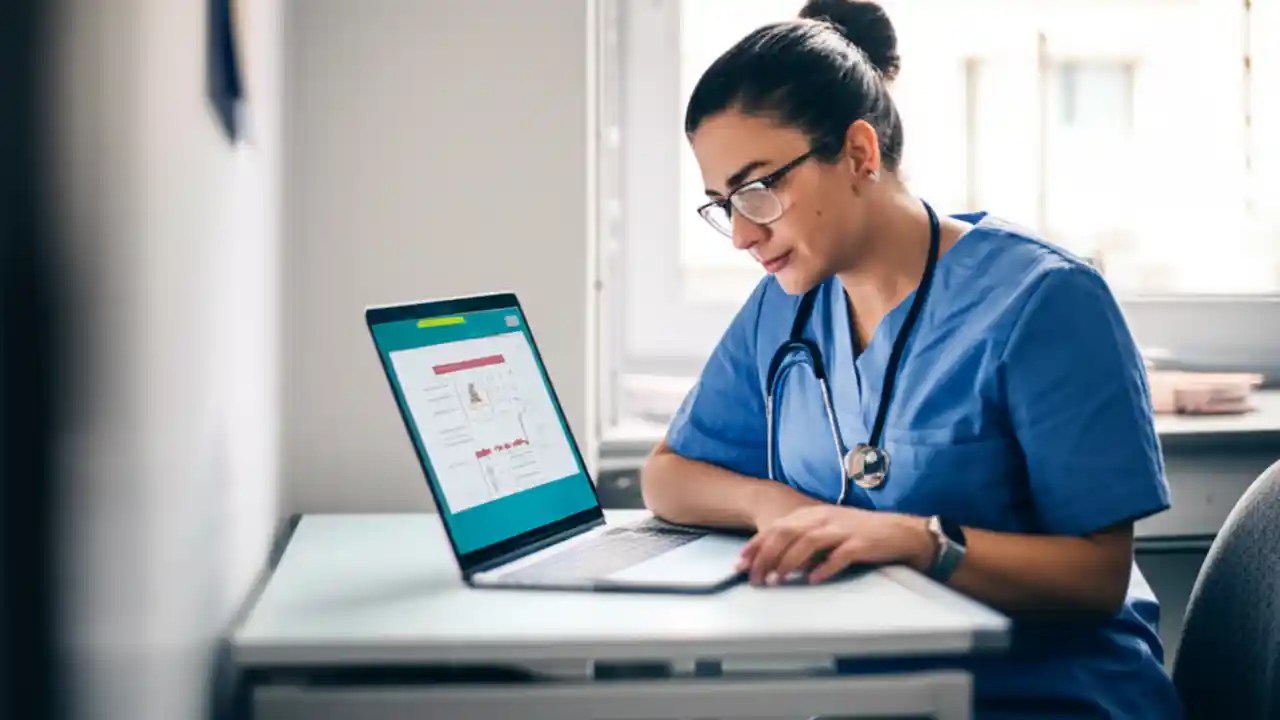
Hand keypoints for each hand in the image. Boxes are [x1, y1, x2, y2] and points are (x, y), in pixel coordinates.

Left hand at [737, 505, 935, 585]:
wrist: (901, 532)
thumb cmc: (860, 534)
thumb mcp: (826, 532)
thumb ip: (801, 542)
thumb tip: (774, 562)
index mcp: (813, 514)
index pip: (777, 528)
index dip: (756, 545)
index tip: (740, 563)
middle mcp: (824, 518)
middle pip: (787, 533)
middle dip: (766, 556)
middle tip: (755, 578)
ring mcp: (843, 529)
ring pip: (808, 542)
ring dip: (789, 562)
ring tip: (777, 580)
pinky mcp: (861, 543)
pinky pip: (839, 555)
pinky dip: (824, 567)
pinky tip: (813, 580)